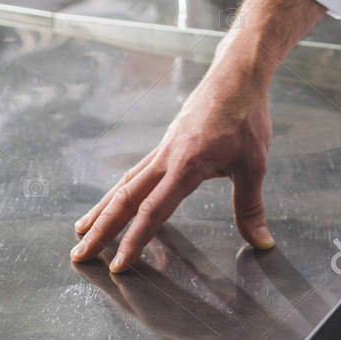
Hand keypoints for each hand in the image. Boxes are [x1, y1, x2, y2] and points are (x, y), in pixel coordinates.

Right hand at [71, 59, 273, 273]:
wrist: (237, 73)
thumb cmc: (247, 116)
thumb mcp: (254, 164)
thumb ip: (250, 206)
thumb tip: (262, 243)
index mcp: (187, 164)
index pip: (153, 210)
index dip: (135, 240)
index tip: (118, 266)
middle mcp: (167, 156)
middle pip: (126, 197)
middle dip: (102, 228)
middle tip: (79, 255)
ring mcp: (164, 147)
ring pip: (126, 183)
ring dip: (102, 208)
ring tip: (81, 230)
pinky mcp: (167, 141)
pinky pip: (137, 170)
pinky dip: (120, 190)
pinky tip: (115, 200)